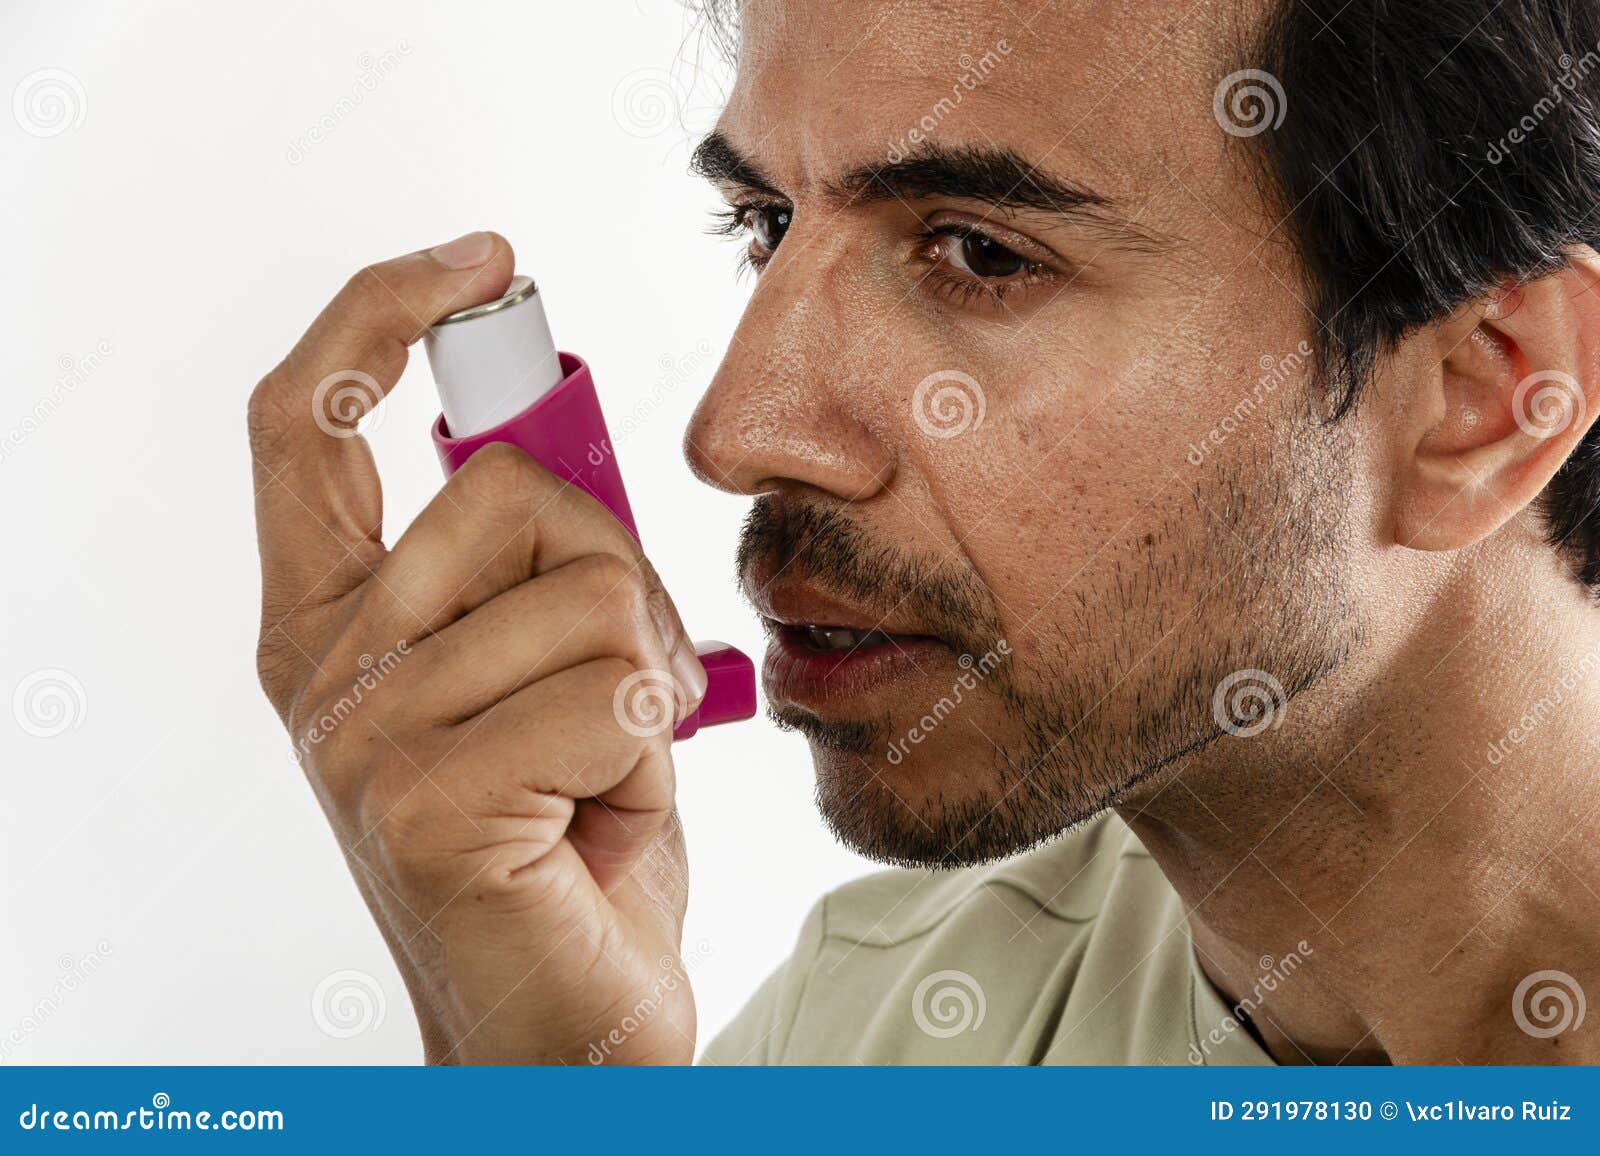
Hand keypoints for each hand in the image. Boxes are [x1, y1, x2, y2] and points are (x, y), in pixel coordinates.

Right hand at [248, 232, 704, 1064]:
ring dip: (647, 684)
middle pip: (517, 495)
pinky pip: (616, 689)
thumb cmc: (570, 839)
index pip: (309, 425)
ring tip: (604, 773)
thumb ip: (533, 558)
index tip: (482, 262)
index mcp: (334, 624)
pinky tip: (603, 817)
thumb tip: (550, 425)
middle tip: (621, 693)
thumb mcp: (553, 667)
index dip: (381, 317)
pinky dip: (652, 750)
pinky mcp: (433, 804)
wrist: (571, 1019)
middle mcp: (325, 672)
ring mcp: (366, 740)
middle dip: (623, 581)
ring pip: (595, 595)